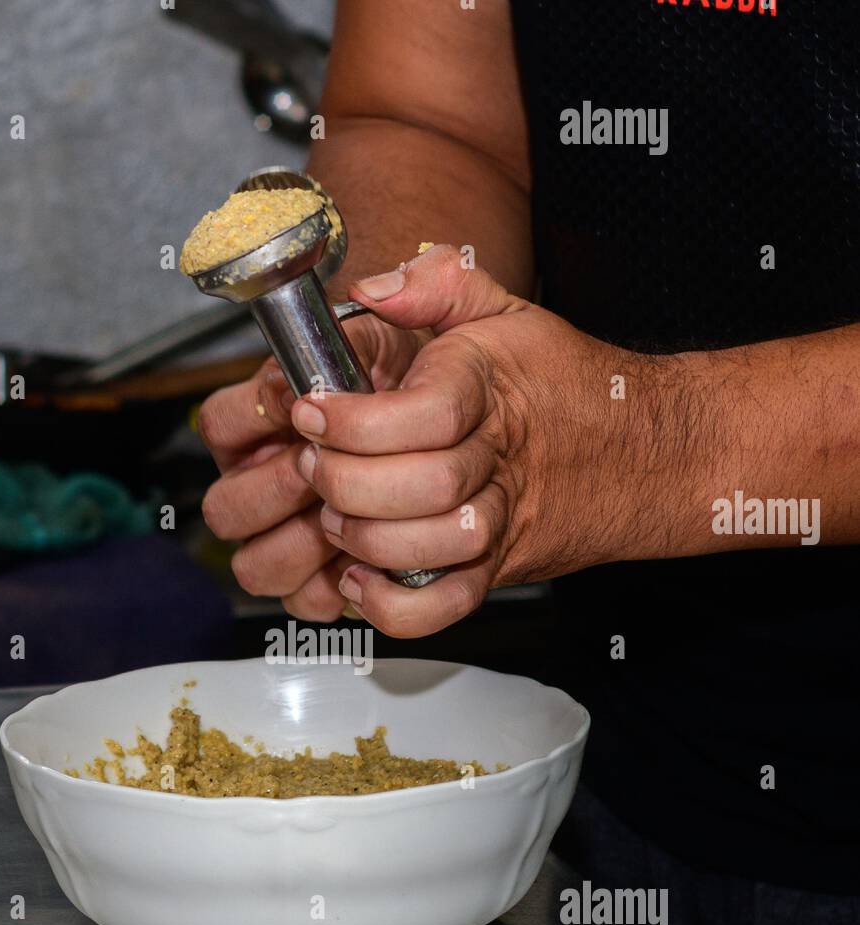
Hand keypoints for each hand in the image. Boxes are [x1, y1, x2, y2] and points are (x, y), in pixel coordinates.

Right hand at [198, 313, 426, 615]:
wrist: (497, 445)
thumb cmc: (451, 384)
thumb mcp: (455, 319)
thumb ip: (429, 286)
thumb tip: (379, 292)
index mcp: (272, 419)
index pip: (219, 423)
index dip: (253, 418)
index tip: (305, 407)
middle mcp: (268, 482)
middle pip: (225, 506)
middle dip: (274, 491)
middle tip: (324, 471)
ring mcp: (290, 539)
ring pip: (255, 565)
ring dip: (298, 546)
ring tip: (348, 519)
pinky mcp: (325, 587)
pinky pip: (306, 605)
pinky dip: (332, 592)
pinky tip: (372, 564)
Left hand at [285, 245, 697, 636]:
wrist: (645, 451)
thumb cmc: (562, 383)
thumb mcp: (504, 312)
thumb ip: (437, 284)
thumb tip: (375, 289)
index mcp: (491, 392)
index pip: (426, 414)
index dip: (357, 420)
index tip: (312, 411)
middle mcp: (497, 462)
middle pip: (423, 486)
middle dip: (347, 480)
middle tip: (312, 463)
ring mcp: (499, 522)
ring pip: (431, 549)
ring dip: (365, 538)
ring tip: (331, 514)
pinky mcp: (493, 570)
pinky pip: (443, 607)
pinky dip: (393, 606)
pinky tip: (359, 578)